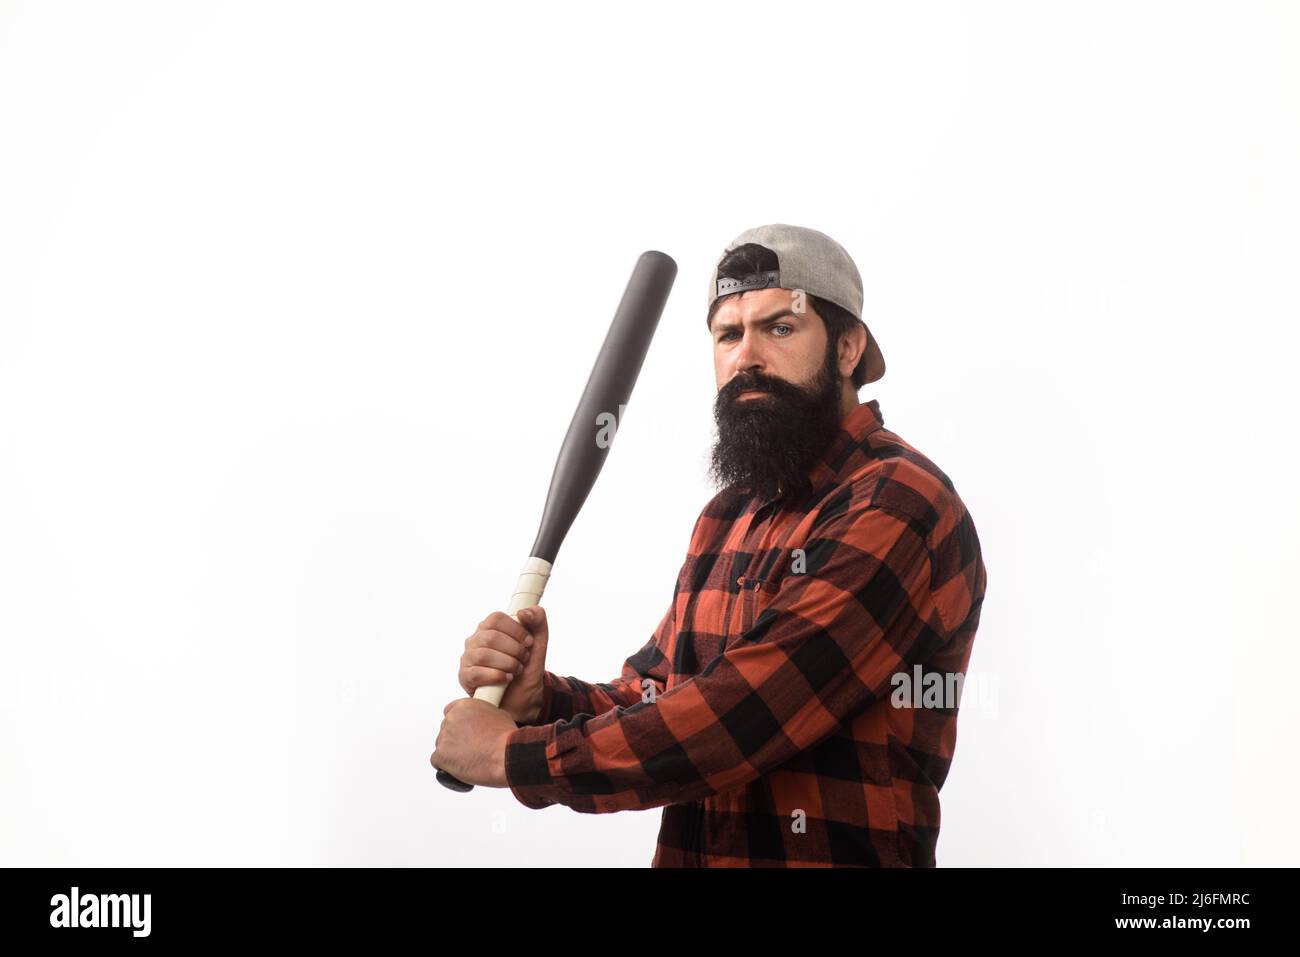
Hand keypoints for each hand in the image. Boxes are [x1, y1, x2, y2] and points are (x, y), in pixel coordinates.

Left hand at [429, 698, 517, 787]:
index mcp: (463, 706)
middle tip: (470, 748)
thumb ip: (482, 716)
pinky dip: (447, 766)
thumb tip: (482, 723)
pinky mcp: (440, 756)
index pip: (451, 711)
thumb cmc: (506, 738)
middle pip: (446, 730)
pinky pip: (438, 762)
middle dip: (456, 739)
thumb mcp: (498, 715)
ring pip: (442, 746)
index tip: (464, 731)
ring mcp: (443, 738)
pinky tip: (462, 767)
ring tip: (470, 759)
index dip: (459, 723)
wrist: (506, 755)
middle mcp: (450, 719)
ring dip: (452, 753)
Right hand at [457, 606, 549, 724]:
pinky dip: (496, 676)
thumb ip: (537, 620)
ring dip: (507, 664)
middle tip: (523, 658)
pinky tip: (506, 679)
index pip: (496, 618)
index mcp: (489, 628)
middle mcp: (475, 640)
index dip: (516, 630)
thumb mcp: (538, 642)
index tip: (528, 642)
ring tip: (516, 670)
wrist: (524, 698)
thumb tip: (524, 612)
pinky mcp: (465, 677)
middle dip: (514, 650)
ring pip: (483, 655)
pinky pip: (476, 674)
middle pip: (490, 637)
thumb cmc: (526, 667)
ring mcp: (468, 659)